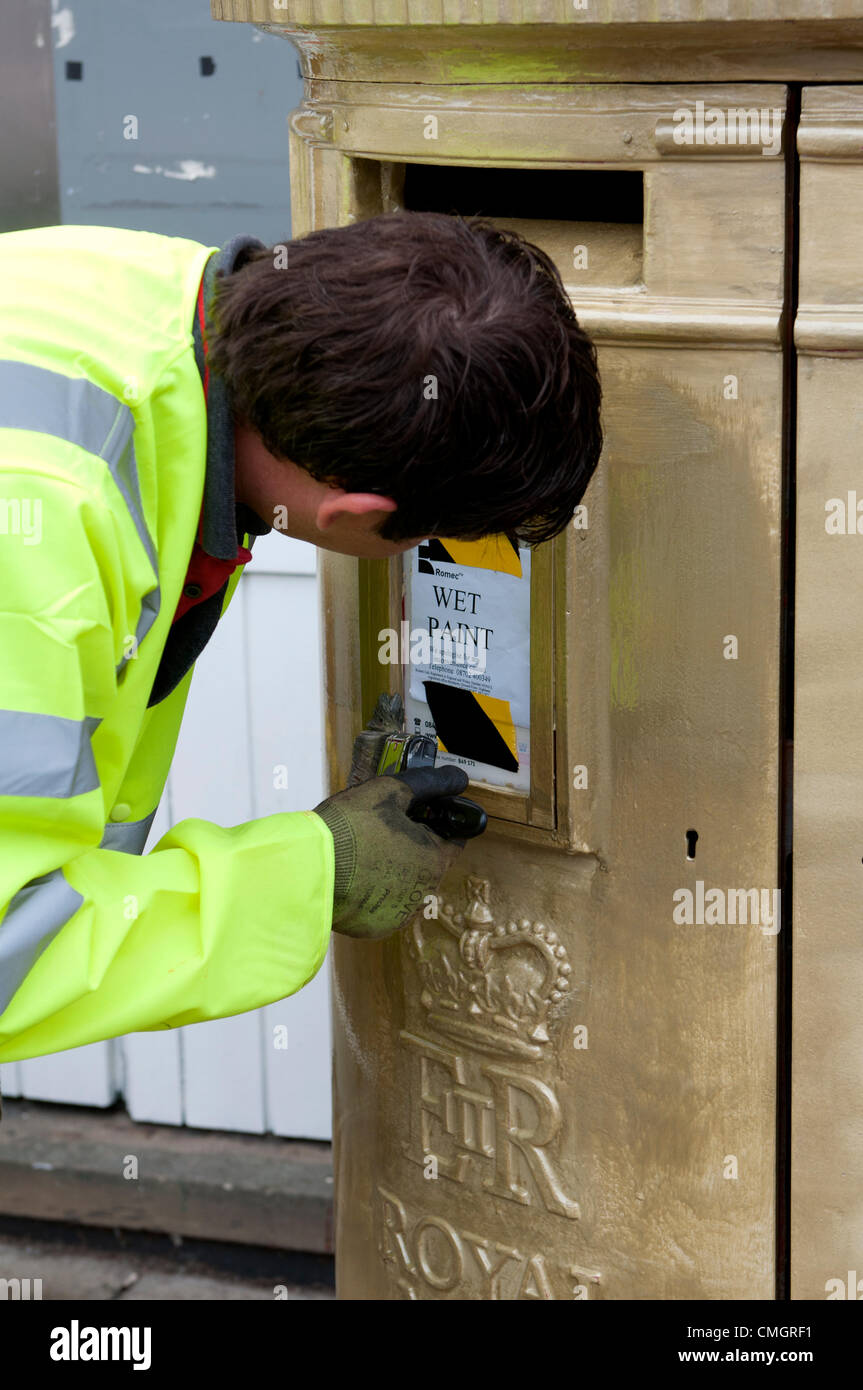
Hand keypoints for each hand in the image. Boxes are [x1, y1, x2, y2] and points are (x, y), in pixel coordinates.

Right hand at [312, 765, 469, 938]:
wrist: (305, 869)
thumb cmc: (349, 827)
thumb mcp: (390, 791)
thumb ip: (430, 784)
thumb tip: (457, 778)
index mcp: (434, 859)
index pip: (454, 839)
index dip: (437, 821)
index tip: (416, 813)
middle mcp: (424, 893)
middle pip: (428, 862)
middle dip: (412, 845)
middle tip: (380, 830)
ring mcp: (400, 914)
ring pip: (406, 885)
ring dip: (394, 870)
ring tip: (363, 853)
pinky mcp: (376, 928)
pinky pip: (383, 905)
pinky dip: (374, 892)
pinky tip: (354, 876)